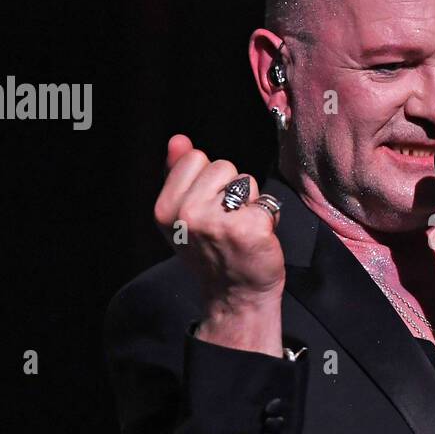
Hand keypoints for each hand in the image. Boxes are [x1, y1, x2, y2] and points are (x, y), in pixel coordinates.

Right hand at [153, 134, 284, 352]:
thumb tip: (178, 139)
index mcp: (165, 208)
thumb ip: (178, 173)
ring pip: (246, 181)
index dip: (209, 180)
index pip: (195, 158)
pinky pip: (266, 201)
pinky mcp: (249, 228)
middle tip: (228, 220)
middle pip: (222, 166)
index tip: (210, 208)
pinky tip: (258, 236)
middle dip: (231, 188)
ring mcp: (218, 222)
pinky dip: (269, 216)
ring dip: (250, 201)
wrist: (235, 294)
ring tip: (242, 227)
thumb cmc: (212, 251)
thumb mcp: (184, 214)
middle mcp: (187, 215)